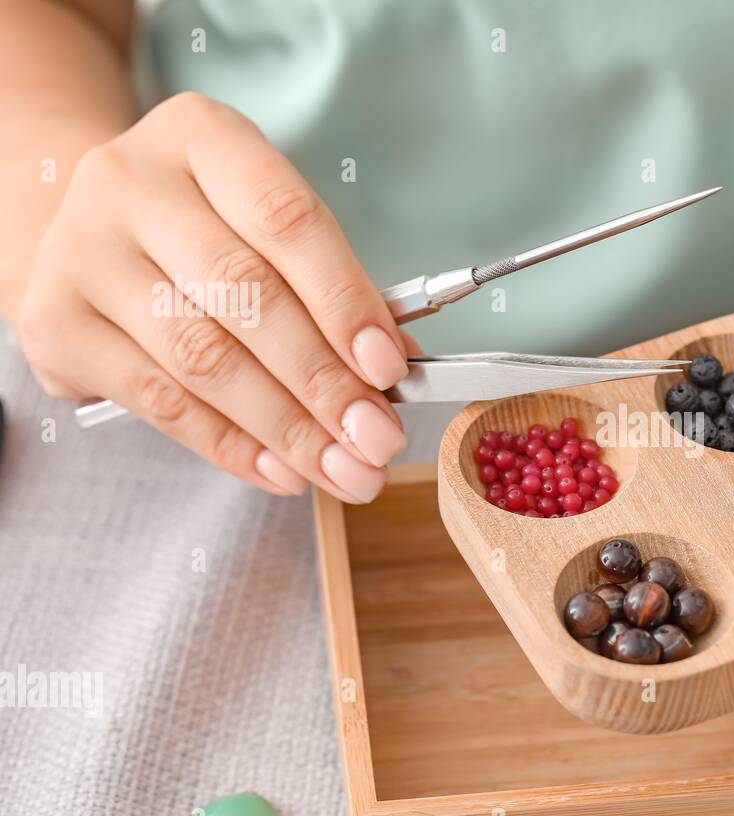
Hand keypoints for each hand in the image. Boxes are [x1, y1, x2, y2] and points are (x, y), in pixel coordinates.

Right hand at [13, 92, 414, 502]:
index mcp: (202, 137)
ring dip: (286, 427)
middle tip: (377, 439)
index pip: (287, 220)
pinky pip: (160, 401)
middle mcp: (131, 183)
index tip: (388, 366)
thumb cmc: (203, 229)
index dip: (344, 300)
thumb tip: (389, 367)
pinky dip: (232, 445)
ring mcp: (82, 251)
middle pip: (246, 297)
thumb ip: (328, 287)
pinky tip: (283, 470)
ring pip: (203, 358)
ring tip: (344, 468)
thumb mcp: (265, 227)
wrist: (87, 232)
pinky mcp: (55, 322)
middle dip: (324, 382)